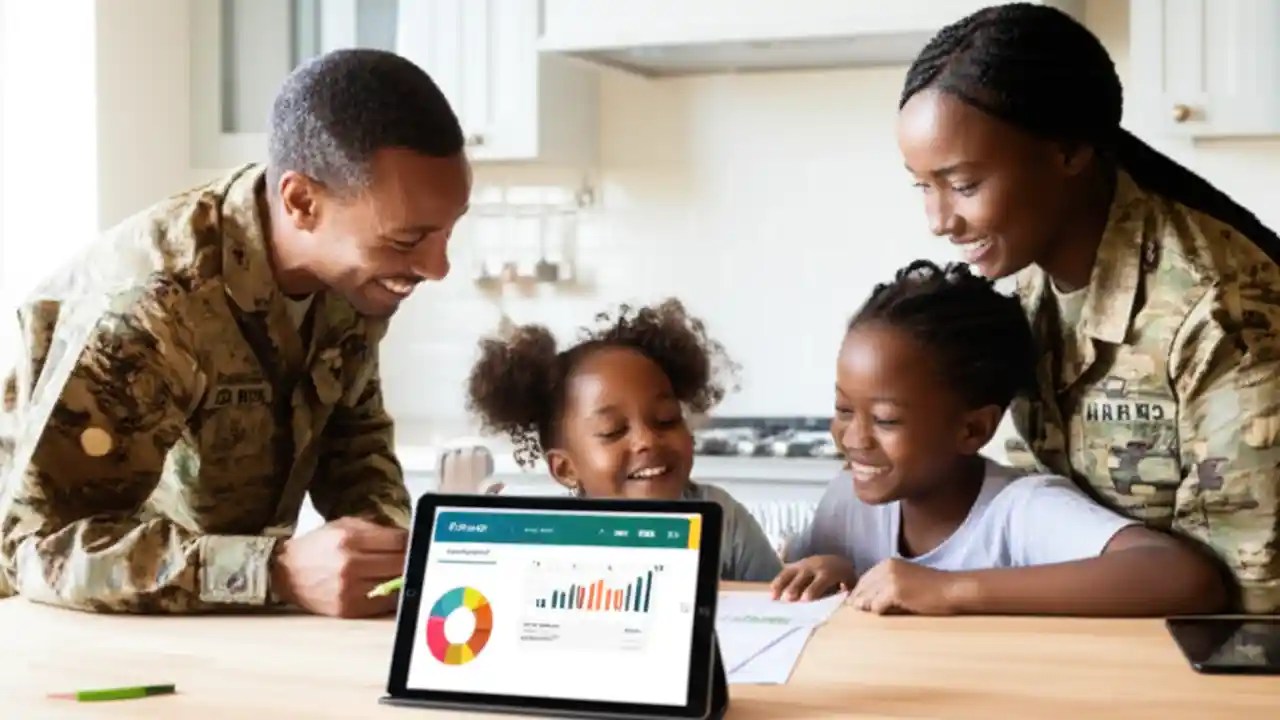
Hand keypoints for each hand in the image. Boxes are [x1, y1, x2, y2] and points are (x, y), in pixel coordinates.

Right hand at [270, 517, 407, 618]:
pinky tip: (393, 588)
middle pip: (400, 562)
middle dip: (411, 559)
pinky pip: (384, 604)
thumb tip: (410, 538)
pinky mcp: (348, 609)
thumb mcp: (345, 526)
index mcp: (349, 539)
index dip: (412, 541)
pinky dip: (393, 596)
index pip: (399, 540)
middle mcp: (350, 564)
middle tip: (416, 557)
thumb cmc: (319, 547)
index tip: (418, 541)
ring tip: (404, 573)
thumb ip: (377, 530)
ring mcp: (349, 590)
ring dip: (405, 578)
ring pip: (395, 585)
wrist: (287, 573)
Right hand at [769, 555, 857, 601]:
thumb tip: (846, 604)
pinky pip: (785, 572)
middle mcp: (814, 566)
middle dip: (795, 587)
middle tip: (788, 599)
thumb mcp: (849, 583)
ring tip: (775, 597)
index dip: (812, 590)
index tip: (805, 600)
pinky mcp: (795, 565)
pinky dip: (778, 582)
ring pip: (790, 573)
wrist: (837, 560)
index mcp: (829, 571)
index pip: (820, 581)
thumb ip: (847, 593)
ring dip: (782, 584)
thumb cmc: (844, 578)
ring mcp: (803, 564)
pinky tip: (772, 592)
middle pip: (802, 577)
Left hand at [848, 558, 964, 614]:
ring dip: (870, 609)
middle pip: (861, 589)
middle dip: (860, 603)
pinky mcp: (895, 591)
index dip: (859, 595)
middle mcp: (885, 567)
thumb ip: (885, 586)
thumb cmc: (932, 589)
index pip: (863, 580)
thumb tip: (862, 603)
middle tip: (859, 615)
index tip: (857, 607)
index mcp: (887, 563)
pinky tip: (889, 615)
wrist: (951, 590)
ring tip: (874, 617)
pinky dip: (880, 613)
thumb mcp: (905, 580)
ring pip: (866, 599)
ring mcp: (890, 578)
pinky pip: (876, 607)